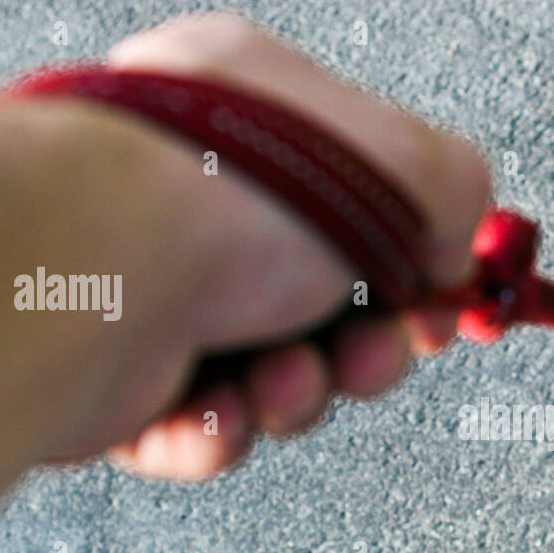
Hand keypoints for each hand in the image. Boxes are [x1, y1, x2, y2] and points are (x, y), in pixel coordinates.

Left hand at [93, 13, 490, 477]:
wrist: (95, 274)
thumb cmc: (222, 198)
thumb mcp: (401, 160)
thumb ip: (458, 192)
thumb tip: (456, 251)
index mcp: (258, 121)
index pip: (360, 204)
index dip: (415, 271)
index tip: (439, 309)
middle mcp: (200, 199)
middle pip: (324, 305)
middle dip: (363, 352)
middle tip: (364, 356)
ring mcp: (154, 285)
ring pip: (269, 377)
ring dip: (297, 396)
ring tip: (277, 378)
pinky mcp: (115, 372)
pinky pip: (201, 425)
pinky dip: (223, 431)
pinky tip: (219, 406)